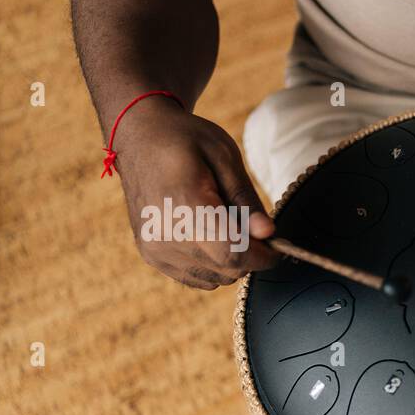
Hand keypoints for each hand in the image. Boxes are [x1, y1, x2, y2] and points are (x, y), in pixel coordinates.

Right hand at [110, 99, 277, 289]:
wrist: (138, 137)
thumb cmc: (184, 139)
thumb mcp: (224, 155)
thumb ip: (246, 198)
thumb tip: (268, 233)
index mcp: (185, 205)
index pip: (235, 253)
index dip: (264, 256)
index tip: (277, 245)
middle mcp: (165, 234)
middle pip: (228, 269)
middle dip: (250, 254)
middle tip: (249, 224)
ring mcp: (155, 248)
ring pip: (216, 277)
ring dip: (231, 259)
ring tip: (223, 223)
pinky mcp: (152, 255)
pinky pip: (197, 277)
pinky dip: (212, 264)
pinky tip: (207, 233)